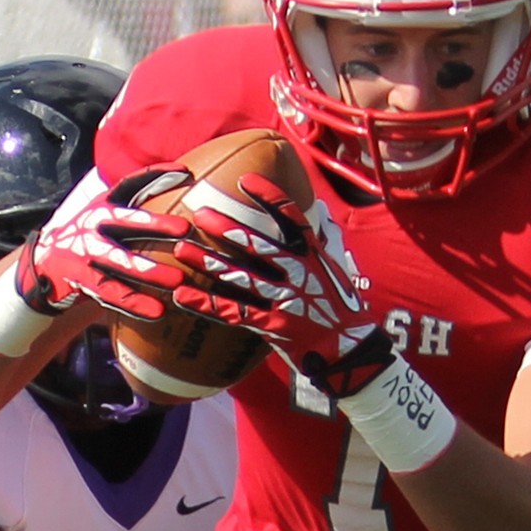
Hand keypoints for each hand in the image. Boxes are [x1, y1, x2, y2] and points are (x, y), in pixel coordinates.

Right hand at [14, 168, 191, 319]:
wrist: (45, 264)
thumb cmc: (91, 238)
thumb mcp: (107, 214)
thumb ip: (137, 200)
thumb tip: (185, 177)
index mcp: (103, 204)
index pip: (130, 185)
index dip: (156, 175)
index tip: (186, 173)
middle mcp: (94, 224)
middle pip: (127, 221)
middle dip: (157, 224)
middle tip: (185, 229)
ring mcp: (86, 252)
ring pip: (121, 261)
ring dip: (150, 271)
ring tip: (177, 281)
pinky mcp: (82, 279)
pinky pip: (112, 293)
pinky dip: (135, 303)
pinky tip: (157, 311)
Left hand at [171, 174, 394, 397]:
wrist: (349, 350)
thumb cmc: (339, 308)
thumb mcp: (334, 271)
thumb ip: (315, 245)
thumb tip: (309, 213)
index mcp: (314, 256)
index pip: (292, 218)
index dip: (269, 197)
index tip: (246, 180)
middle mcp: (299, 274)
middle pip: (259, 245)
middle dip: (227, 228)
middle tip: (201, 214)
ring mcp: (284, 300)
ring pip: (240, 276)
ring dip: (208, 261)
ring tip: (182, 248)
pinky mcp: (271, 326)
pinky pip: (232, 312)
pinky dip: (205, 303)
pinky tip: (182, 295)